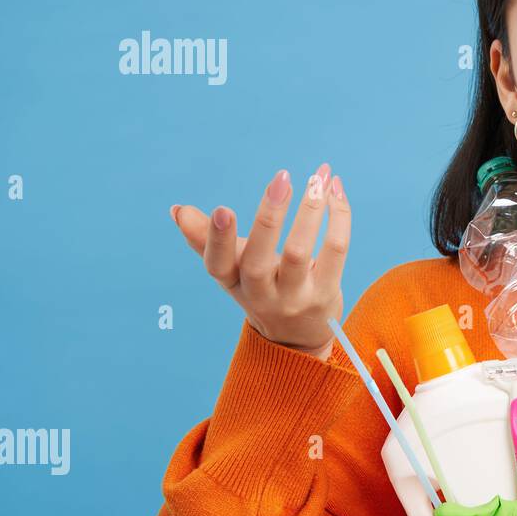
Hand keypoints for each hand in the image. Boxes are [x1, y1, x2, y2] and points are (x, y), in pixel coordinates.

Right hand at [170, 163, 349, 359]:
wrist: (297, 338)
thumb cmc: (261, 289)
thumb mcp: (232, 269)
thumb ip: (204, 239)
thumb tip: (177, 209)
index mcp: (233, 282)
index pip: (218, 266)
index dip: (217, 240)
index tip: (222, 209)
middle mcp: (261, 294)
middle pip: (259, 260)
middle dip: (269, 217)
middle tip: (281, 178)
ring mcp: (294, 297)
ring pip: (300, 252)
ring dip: (310, 210)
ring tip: (318, 177)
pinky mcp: (325, 294)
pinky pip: (334, 251)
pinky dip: (338, 218)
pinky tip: (335, 192)